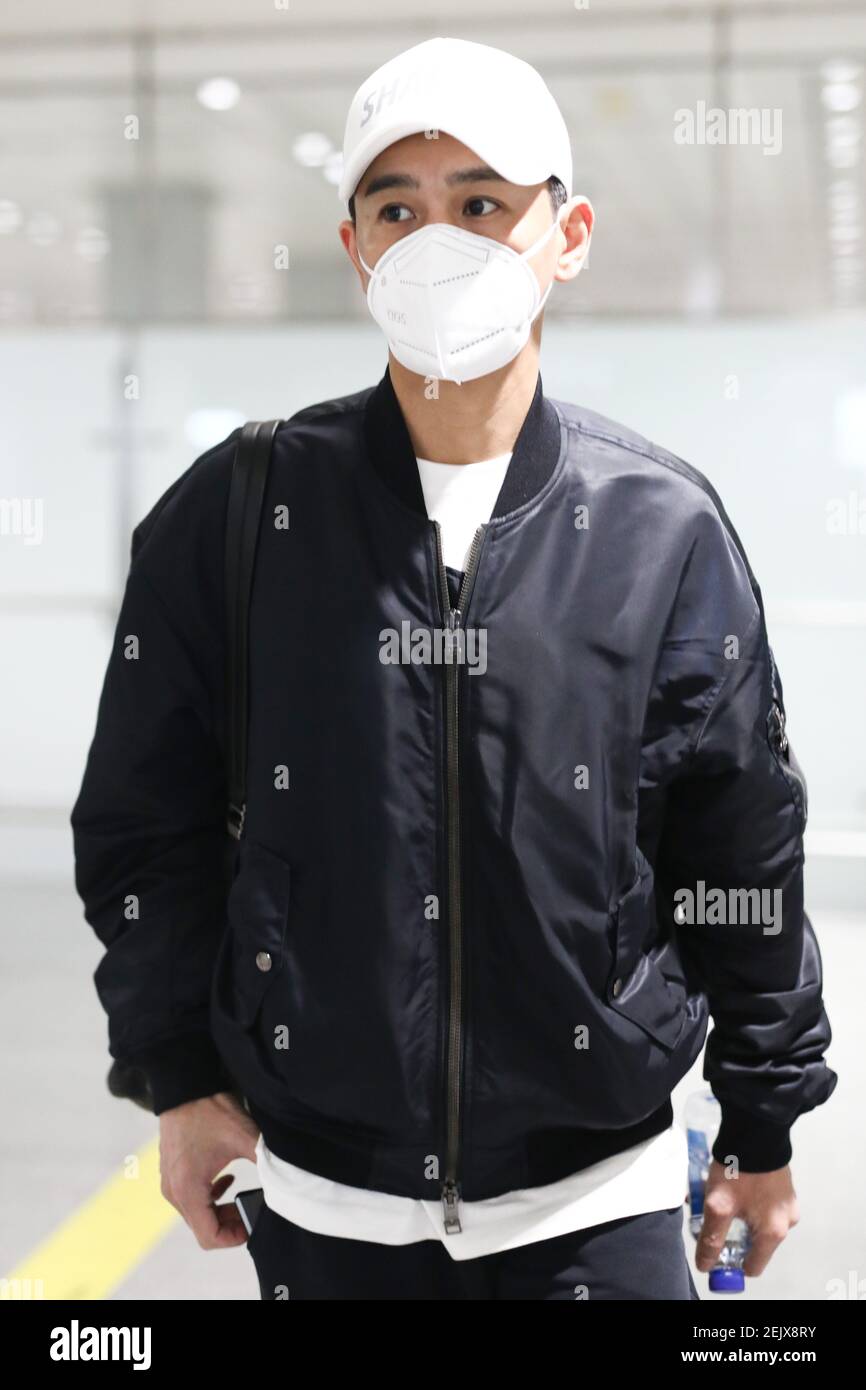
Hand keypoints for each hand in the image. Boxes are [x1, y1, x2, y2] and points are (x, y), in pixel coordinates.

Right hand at [159, 1091, 260, 1249]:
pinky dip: (210, 1195)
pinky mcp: (171, 1171)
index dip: (234, 1237)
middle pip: (202, 1227)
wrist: (185, 1086)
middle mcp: (173, 1191)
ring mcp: (169, 1181)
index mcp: (187, 1190)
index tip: (251, 1225)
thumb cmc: (210, 1111)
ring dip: (220, 1209)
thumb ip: (265, 1164)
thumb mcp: (244, 1139)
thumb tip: (284, 1182)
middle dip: (230, 1222)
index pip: (209, 1236)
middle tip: (251, 1208)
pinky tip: (227, 1178)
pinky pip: (190, 1197)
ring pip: (197, 1213)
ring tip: (241, 1194)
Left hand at [696, 1158, 799, 1276]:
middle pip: (754, 1240)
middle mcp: (788, 1221)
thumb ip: (712, 1238)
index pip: (754, 1265)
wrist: (756, 1129)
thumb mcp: (719, 1206)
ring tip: (717, 1193)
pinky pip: (763, 1201)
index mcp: (775, 1233)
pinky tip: (731, 1181)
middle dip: (731, 1231)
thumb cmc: (739, 1172)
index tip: (714, 1248)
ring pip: (757, 1218)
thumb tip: (705, 1266)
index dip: (732, 1261)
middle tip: (710, 1213)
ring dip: (738, 1211)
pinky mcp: (783, 1183)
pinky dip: (747, 1197)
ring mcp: (788, 1201)